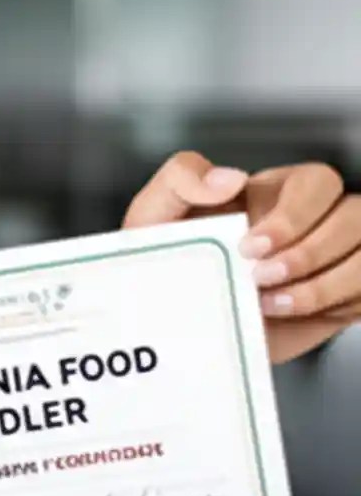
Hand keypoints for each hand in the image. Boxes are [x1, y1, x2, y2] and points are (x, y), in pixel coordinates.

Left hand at [122, 151, 357, 363]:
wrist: (173, 318)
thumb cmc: (168, 260)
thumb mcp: (155, 213)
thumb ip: (180, 178)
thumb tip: (227, 177)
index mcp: (275, 193)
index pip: (316, 183)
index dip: (295, 214)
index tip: (252, 245)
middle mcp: (314, 221)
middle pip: (355, 217)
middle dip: (310, 252)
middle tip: (261, 278)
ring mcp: (335, 259)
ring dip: (326, 284)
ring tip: (273, 303)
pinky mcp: (344, 297)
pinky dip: (334, 306)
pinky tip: (292, 314)